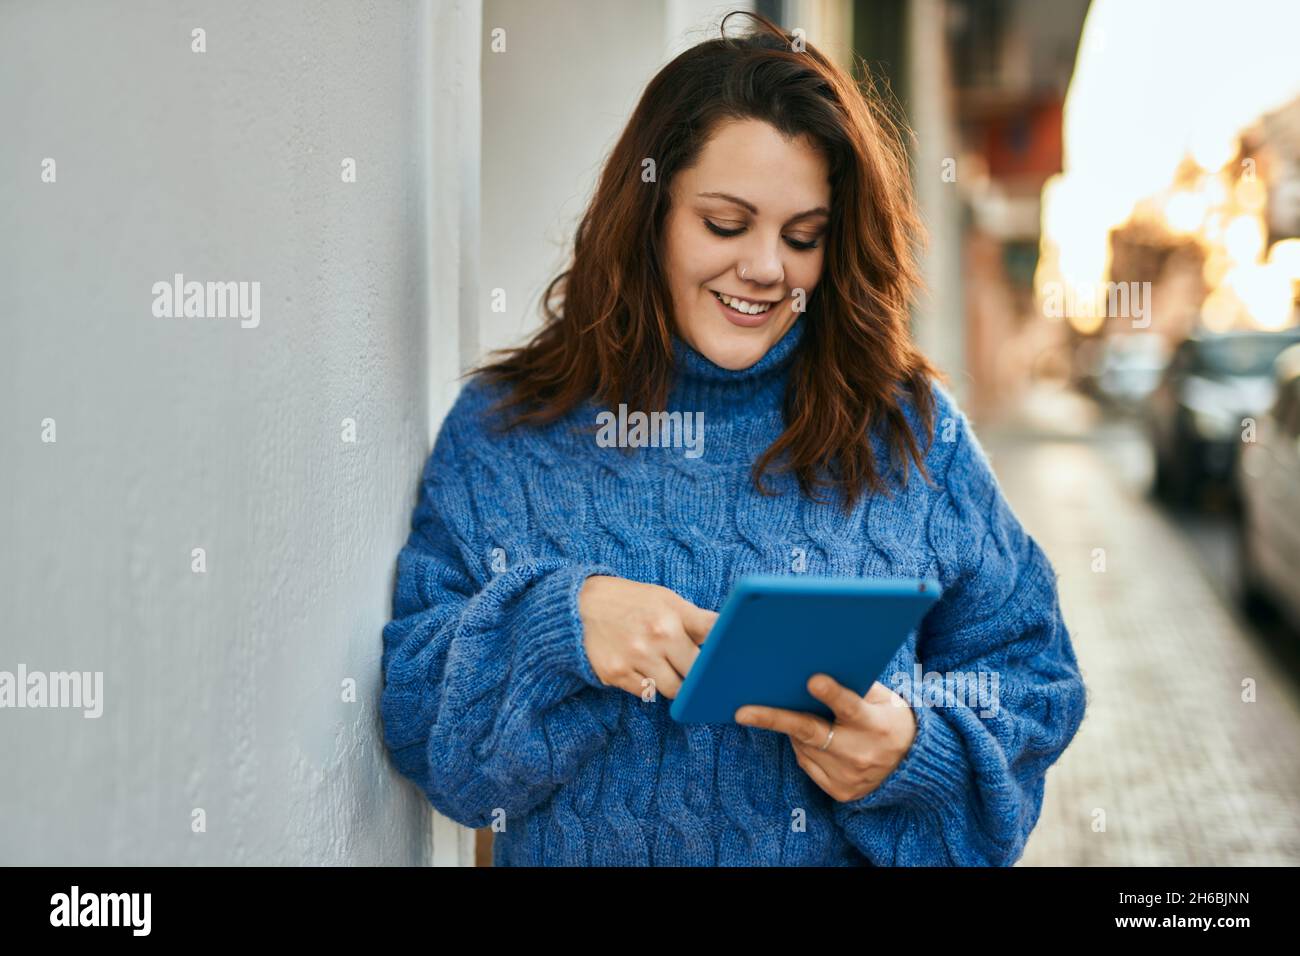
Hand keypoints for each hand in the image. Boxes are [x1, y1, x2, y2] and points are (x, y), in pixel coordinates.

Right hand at [578, 575, 717, 700]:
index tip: (728, 661)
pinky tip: (643, 670)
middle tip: (697, 673)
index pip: (713, 638)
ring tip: (667, 669)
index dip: (724, 652)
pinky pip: (646, 693)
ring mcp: (636, 658)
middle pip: (696, 673)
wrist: (580, 604)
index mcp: (673, 615)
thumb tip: (727, 636)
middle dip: (698, 674)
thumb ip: (696, 618)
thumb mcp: (666, 598)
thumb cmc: (631, 601)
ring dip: (674, 683)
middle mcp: (657, 636)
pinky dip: (649, 686)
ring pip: (673, 689)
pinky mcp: (616, 674)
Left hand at [734, 675, 916, 802]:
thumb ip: (855, 686)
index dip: (831, 695)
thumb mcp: (884, 700)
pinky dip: (803, 747)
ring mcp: (849, 777)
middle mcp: (861, 754)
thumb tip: (815, 667)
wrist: (911, 765)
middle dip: (775, 719)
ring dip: (794, 729)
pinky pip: (807, 764)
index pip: (850, 708)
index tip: (812, 680)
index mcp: (875, 725)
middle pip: (812, 733)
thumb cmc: (890, 719)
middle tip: (744, 712)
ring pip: (804, 747)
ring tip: (798, 713)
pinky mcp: (840, 792)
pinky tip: (810, 738)